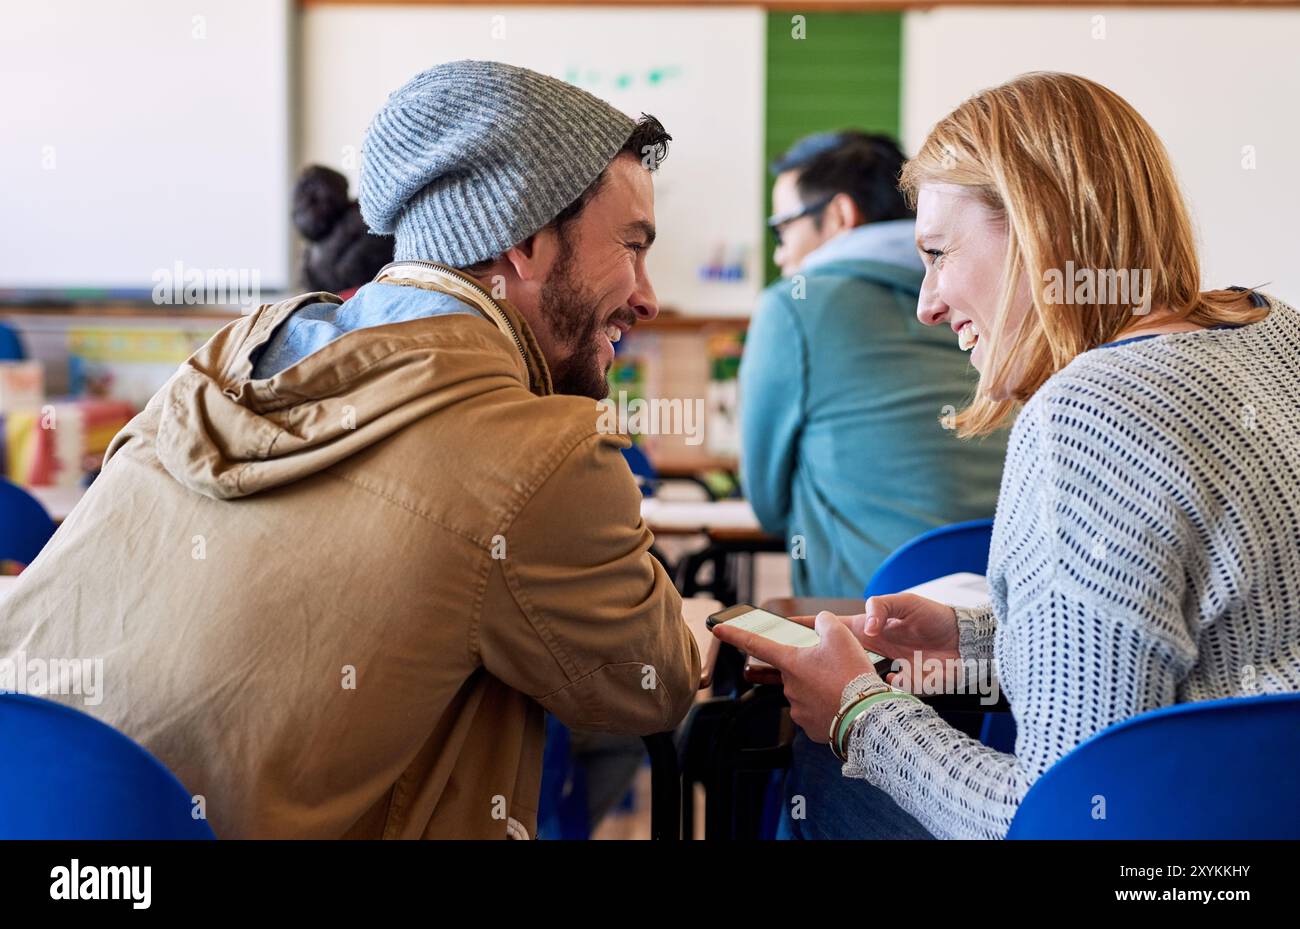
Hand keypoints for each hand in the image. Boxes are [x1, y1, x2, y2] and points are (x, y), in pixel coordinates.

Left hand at [710, 611, 878, 742]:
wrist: (866, 715)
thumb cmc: (851, 674)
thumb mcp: (841, 635)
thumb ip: (825, 622)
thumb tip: (821, 623)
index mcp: (790, 663)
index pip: (756, 644)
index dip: (735, 635)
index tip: (717, 629)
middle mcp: (789, 687)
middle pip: (794, 670)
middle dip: (810, 666)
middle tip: (836, 667)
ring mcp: (799, 709)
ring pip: (807, 691)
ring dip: (821, 687)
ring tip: (844, 686)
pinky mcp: (811, 728)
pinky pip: (817, 712)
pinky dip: (828, 706)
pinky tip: (843, 703)